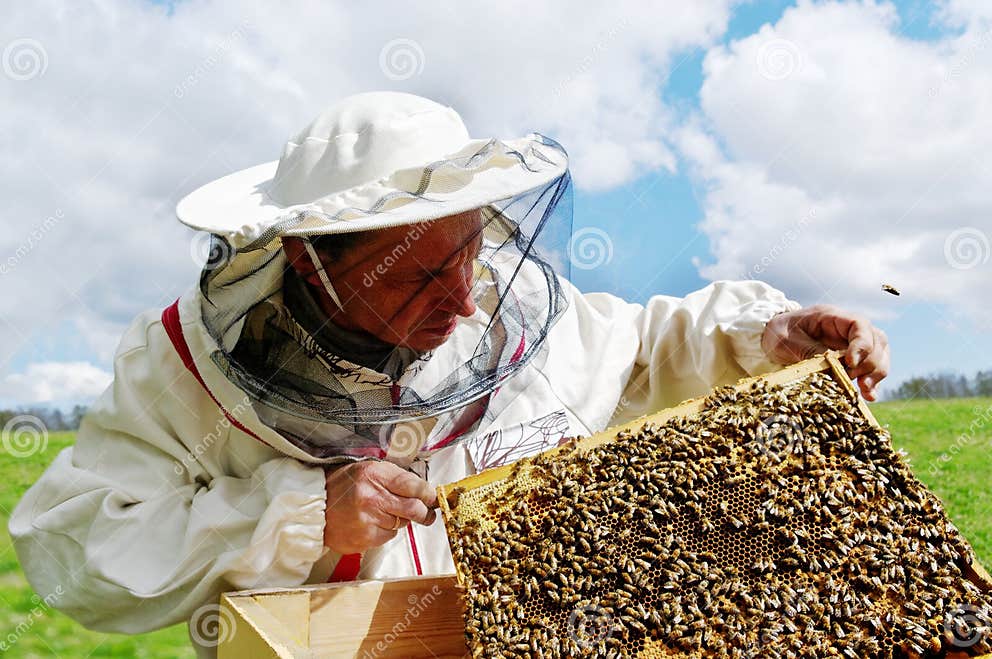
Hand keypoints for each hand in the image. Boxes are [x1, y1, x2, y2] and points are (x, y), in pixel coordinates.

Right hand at [322, 460, 437, 554]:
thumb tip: (423, 490)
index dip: (428, 493)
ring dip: (401, 520)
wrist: (314, 508)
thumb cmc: (341, 487)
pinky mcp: (365, 538)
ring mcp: (368, 520)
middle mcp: (372, 497)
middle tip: (427, 513)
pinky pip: (388, 536)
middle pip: (415, 509)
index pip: (414, 486)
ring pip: (403, 524)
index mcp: (374, 475)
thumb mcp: (366, 470)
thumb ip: (394, 478)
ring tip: (384, 512)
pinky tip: (372, 523)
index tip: (432, 497)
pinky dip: (386, 531)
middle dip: (425, 512)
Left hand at [760, 304, 889, 400]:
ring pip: (879, 354)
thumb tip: (836, 368)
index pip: (859, 324)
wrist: (769, 337)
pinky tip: (869, 396)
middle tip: (856, 381)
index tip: (851, 363)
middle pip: (876, 341)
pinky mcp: (851, 359)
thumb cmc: (777, 333)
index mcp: (831, 316)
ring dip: (876, 374)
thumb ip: (811, 351)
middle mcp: (846, 328)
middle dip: (870, 363)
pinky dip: (872, 382)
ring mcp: (851, 343)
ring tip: (865, 392)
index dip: (861, 344)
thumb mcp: (787, 341)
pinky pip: (870, 368)